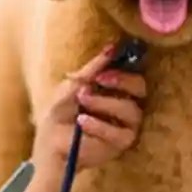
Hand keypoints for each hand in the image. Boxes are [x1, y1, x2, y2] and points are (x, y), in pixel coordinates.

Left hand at [32, 43, 146, 171]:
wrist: (50, 143)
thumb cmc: (60, 113)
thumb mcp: (71, 86)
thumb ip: (91, 70)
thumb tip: (111, 48)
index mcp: (115, 89)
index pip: (131, 72)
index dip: (121, 66)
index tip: (103, 66)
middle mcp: (125, 104)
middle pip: (141, 87)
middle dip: (122, 80)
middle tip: (100, 79)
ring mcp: (126, 125)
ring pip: (131, 110)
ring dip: (104, 103)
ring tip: (82, 100)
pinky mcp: (122, 143)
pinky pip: (120, 133)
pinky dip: (99, 125)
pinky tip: (81, 121)